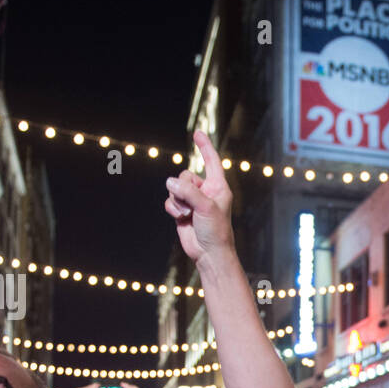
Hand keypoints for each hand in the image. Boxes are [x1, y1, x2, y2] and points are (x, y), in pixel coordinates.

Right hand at [164, 130, 235, 264]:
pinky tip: (181, 219)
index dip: (205, 147)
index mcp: (218, 187)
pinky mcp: (182, 211)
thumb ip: (188, 191)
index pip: (211, 161)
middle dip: (183, 189)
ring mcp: (193, 201)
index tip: (197, 133)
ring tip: (187, 215)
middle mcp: (205, 192)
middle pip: (185, 176)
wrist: (209, 253)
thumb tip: (170, 183)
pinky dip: (173, 209)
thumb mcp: (206, 207)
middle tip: (191, 205)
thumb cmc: (216, 231)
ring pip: (175, 189)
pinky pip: (170, 200)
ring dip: (178, 201)